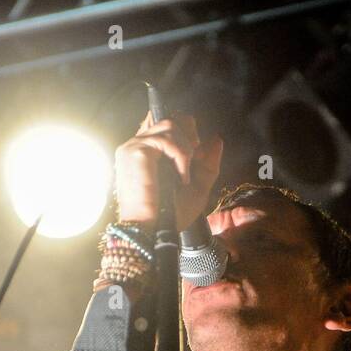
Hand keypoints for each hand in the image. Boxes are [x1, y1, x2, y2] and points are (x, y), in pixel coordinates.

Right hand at [113, 111, 222, 232]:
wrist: (152, 232)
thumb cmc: (170, 216)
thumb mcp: (197, 187)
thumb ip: (207, 163)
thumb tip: (216, 138)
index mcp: (148, 150)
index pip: (169, 123)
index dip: (188, 134)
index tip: (196, 158)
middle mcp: (138, 144)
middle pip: (171, 118)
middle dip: (190, 137)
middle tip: (193, 163)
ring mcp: (134, 146)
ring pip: (170, 125)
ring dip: (187, 149)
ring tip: (185, 174)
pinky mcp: (135, 151)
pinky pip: (166, 139)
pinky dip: (181, 156)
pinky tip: (182, 177)